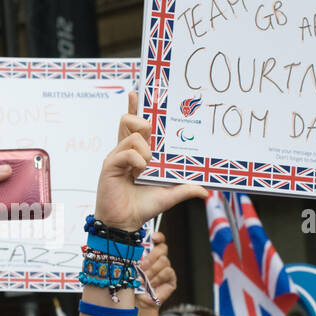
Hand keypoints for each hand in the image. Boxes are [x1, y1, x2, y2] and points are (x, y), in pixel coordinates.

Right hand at [93, 94, 206, 232]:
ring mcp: (116, 156)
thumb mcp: (169, 194)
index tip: (136, 92)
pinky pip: (126, 152)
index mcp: (137, 153)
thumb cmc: (143, 207)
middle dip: (144, 124)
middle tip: (151, 148)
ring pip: (132, 134)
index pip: (133, 124)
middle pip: (130, 120)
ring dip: (144, 151)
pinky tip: (137, 175)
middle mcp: (125, 150)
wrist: (126, 224)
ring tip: (145, 169)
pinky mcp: (110, 164)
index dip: (133, 107)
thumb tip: (205, 190)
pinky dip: (137, 162)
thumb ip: (185, 188)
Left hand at [136, 230, 175, 309]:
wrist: (135, 302)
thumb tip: (132, 252)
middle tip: (141, 266)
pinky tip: (150, 285)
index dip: (158, 237)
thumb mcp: (129, 270)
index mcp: (149, 254)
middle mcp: (159, 259)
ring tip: (142, 280)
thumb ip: (132, 260)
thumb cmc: (131, 284)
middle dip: (151, 257)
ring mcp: (166, 269)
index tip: (153, 237)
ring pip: (164, 261)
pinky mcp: (171, 280)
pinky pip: (167, 272)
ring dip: (152, 271)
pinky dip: (157, 279)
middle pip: (162, 249)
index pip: (158, 240)